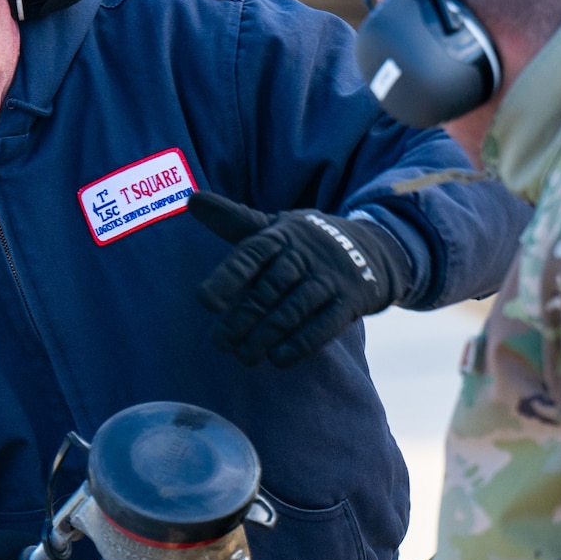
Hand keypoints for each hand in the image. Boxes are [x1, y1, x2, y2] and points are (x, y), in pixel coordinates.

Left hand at [189, 192, 413, 367]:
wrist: (370, 249)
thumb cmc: (303, 243)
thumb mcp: (272, 227)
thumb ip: (232, 221)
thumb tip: (191, 199)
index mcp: (280, 235)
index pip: (251, 254)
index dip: (228, 278)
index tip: (206, 302)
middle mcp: (304, 254)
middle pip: (269, 288)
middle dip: (242, 318)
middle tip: (220, 343)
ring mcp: (329, 277)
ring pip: (293, 309)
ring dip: (266, 336)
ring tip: (244, 357)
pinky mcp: (349, 301)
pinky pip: (325, 325)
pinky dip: (301, 344)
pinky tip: (279, 360)